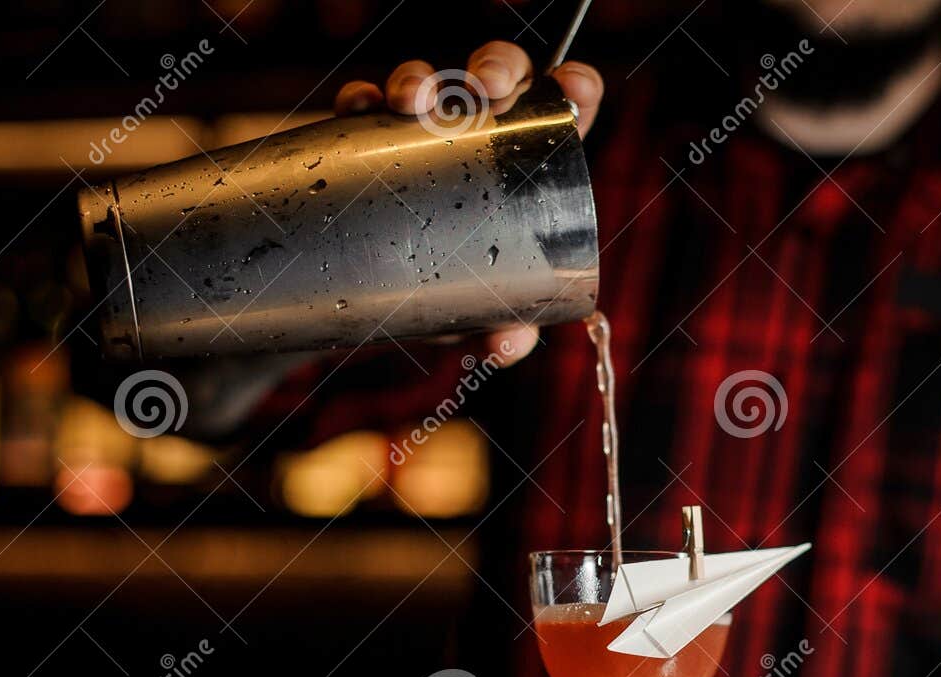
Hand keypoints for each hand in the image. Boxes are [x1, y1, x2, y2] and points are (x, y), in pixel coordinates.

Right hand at [334, 40, 603, 366]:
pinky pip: (366, 104)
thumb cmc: (448, 289)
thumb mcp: (481, 310)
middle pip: (499, 75)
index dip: (576, 88)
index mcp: (530, 161)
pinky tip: (365, 109)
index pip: (563, 107)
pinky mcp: (369, 137)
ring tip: (416, 102)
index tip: (574, 90)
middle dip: (496, 66)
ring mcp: (423, 131)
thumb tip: (505, 345)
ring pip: (433, 81)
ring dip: (425, 79)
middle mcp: (480, 133)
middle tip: (486, 89)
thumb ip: (504, 328)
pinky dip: (364, 101)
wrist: (371, 289)